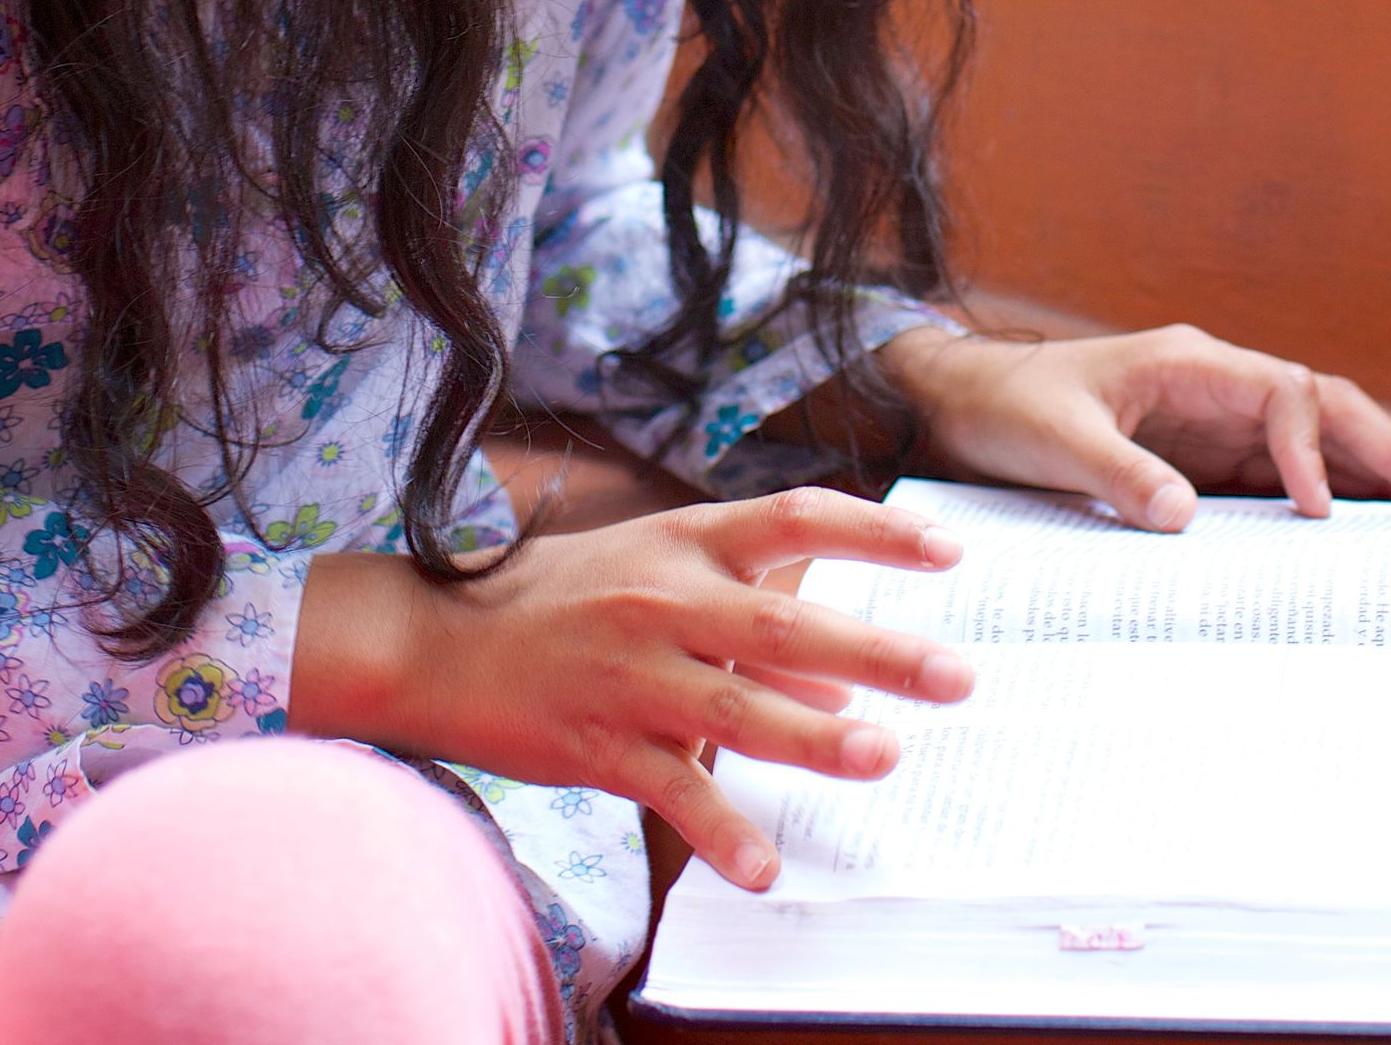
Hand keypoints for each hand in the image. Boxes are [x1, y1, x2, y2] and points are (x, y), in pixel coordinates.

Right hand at [290, 490, 971, 891]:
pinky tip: (764, 870)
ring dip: (815, 739)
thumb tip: (843, 676)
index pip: (796, 519)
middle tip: (958, 677)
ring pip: (735, 709)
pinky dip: (719, 833)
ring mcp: (629, 675)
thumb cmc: (559, 600)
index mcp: (685, 542)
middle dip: (878, 652)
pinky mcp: (595, 743)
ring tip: (886, 758)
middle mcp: (664, 601)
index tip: (949, 553)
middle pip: (786, 621)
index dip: (876, 534)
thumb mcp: (654, 577)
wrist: (432, 640)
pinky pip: (669, 792)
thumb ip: (749, 619)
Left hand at [880, 322, 1390, 531]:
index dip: (1312, 449)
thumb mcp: (1057, 438)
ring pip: (1312, 449)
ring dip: (1364, 484)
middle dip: (1385, 451)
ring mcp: (1214, 431)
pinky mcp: (1201, 469)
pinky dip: (1316, 513)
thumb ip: (1120, 473)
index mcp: (1191, 366)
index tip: (1316, 512)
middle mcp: (1217, 392)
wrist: (961, 410)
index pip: (1284, 394)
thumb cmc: (1008, 408)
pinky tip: (1349, 552)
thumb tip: (1186, 517)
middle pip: (1324, 411)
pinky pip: (1272, 489)